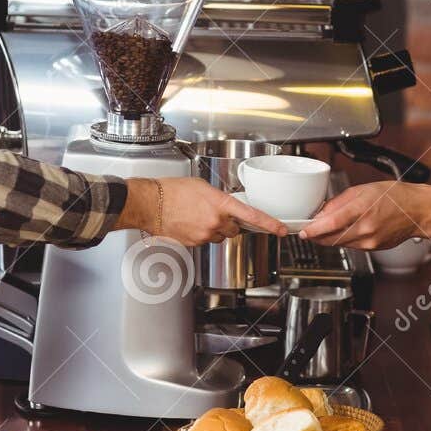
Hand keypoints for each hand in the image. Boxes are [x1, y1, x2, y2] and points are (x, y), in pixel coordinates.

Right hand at [124, 177, 286, 245]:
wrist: (149, 203)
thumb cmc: (170, 191)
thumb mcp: (201, 186)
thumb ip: (219, 198)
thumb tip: (226, 205)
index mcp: (220, 204)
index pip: (252, 216)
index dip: (270, 224)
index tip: (281, 229)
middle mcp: (215, 221)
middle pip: (234, 229)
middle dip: (229, 224)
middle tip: (214, 213)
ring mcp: (205, 234)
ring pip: (219, 236)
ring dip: (214, 229)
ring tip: (196, 216)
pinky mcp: (194, 243)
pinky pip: (205, 240)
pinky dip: (200, 234)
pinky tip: (189, 223)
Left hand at [298, 181, 425, 248]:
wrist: (416, 211)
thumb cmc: (394, 196)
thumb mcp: (363, 189)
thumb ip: (339, 202)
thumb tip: (321, 213)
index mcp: (363, 208)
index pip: (331, 223)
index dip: (313, 229)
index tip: (303, 231)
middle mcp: (366, 228)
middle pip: (332, 238)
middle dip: (316, 236)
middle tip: (308, 230)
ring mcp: (370, 241)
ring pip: (339, 244)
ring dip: (328, 238)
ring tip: (324, 228)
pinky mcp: (373, 248)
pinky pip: (350, 246)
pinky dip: (342, 240)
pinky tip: (343, 231)